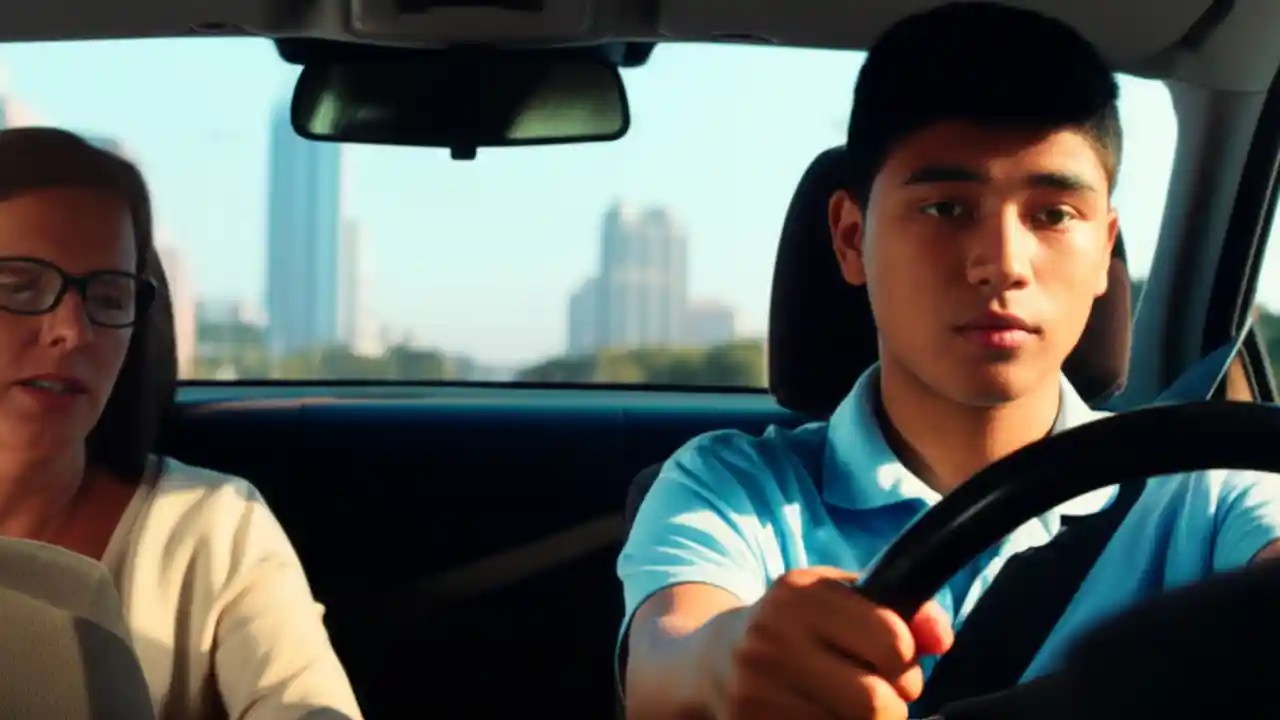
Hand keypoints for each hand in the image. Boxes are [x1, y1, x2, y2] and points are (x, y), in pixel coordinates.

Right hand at [716, 566, 952, 719]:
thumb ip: (900, 610)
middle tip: (877, 692)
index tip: (890, 658)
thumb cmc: (790, 627)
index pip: (892, 641)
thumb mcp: (837, 601)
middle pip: (877, 704)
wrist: (706, 663)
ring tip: (843, 705)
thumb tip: (943, 639)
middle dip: (892, 704)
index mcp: (797, 595)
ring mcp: (755, 692)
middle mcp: (771, 640)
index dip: (904, 658)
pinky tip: (818, 716)